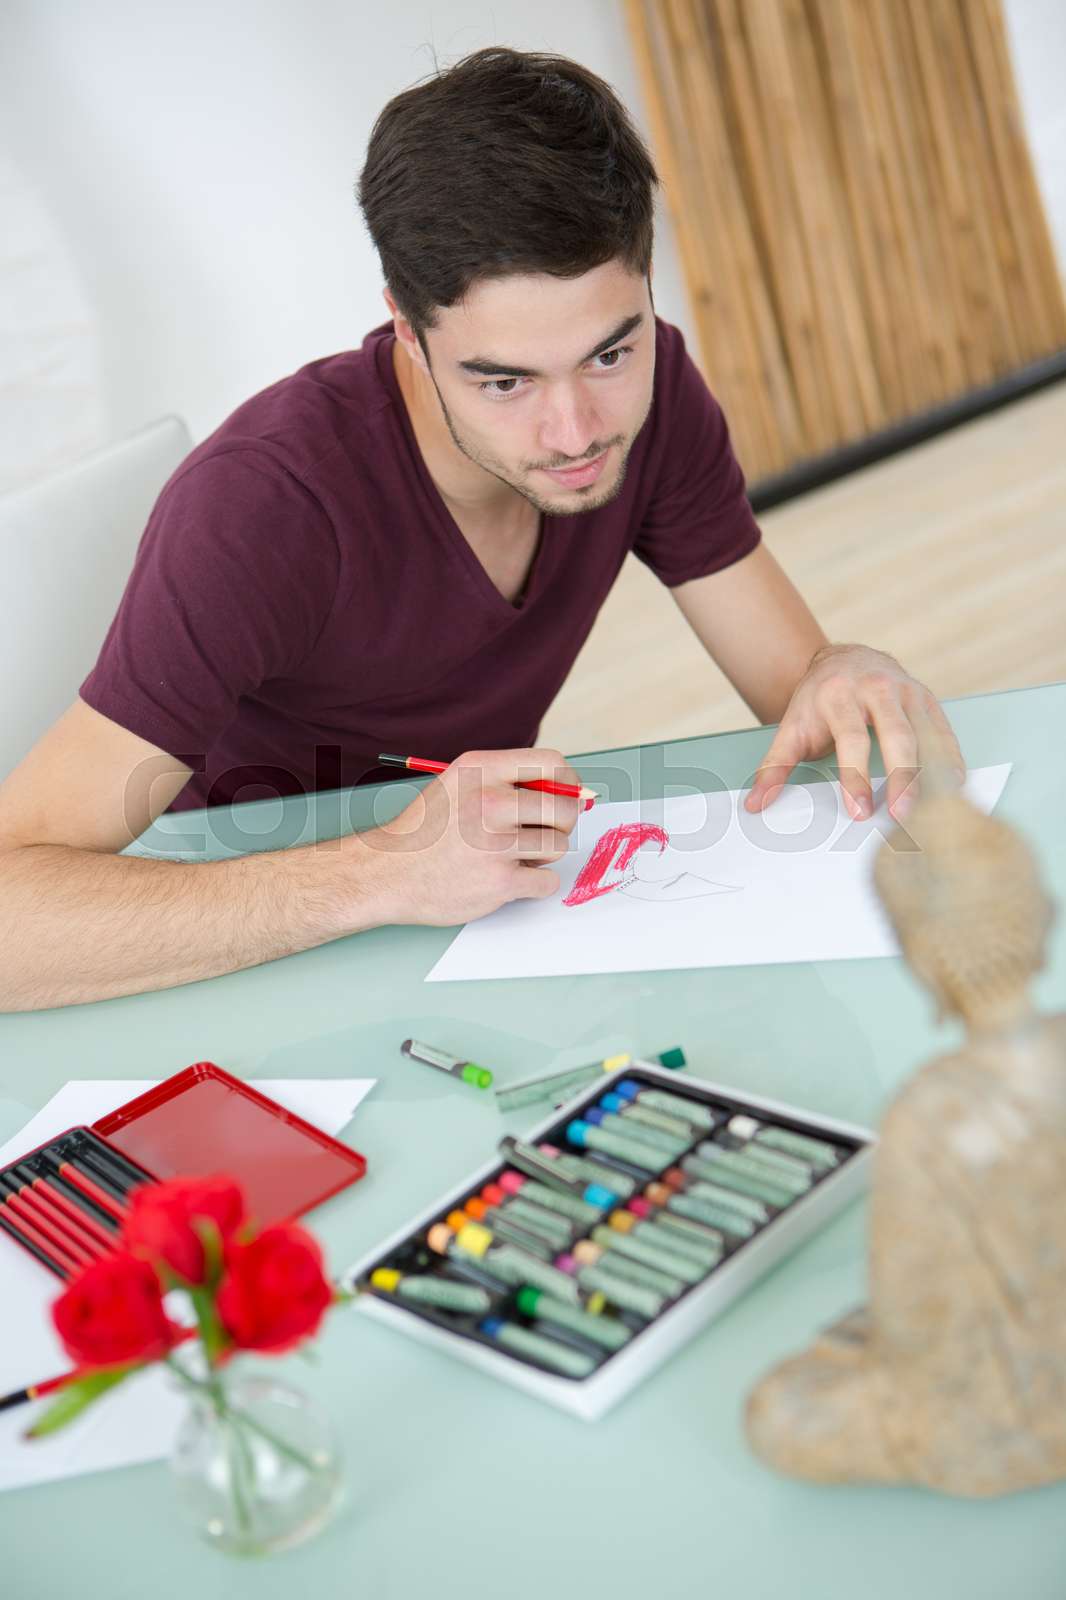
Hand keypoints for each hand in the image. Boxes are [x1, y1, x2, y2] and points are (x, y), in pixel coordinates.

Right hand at [363, 747, 581, 924]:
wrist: (385, 874)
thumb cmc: (425, 832)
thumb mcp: (457, 785)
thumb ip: (505, 782)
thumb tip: (569, 791)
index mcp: (480, 769)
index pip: (552, 763)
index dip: (569, 782)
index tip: (566, 797)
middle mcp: (489, 800)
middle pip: (565, 807)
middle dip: (562, 824)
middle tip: (542, 834)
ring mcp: (494, 843)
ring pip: (559, 846)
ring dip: (544, 856)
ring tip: (513, 858)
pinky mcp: (498, 882)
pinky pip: (547, 882)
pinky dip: (535, 884)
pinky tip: (507, 879)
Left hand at [743, 644, 965, 822]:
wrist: (845, 658)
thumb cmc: (818, 700)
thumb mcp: (791, 727)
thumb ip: (774, 767)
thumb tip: (754, 805)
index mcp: (839, 695)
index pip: (851, 739)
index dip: (856, 777)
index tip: (859, 811)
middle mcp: (877, 688)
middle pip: (897, 736)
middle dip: (901, 778)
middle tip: (902, 816)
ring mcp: (906, 691)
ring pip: (925, 734)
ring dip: (932, 774)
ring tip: (936, 810)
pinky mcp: (927, 698)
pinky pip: (943, 731)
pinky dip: (950, 760)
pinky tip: (952, 788)